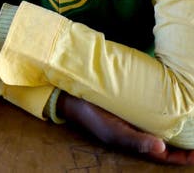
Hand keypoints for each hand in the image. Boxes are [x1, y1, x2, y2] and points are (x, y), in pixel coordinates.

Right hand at [58, 94, 193, 164]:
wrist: (73, 96)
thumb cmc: (93, 116)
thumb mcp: (113, 131)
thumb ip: (136, 141)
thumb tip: (162, 149)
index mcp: (136, 143)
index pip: (165, 155)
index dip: (182, 157)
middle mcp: (138, 133)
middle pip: (166, 143)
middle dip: (183, 145)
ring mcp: (134, 121)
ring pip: (160, 129)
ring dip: (175, 129)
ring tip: (190, 122)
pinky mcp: (130, 106)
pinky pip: (151, 113)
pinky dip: (163, 113)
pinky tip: (171, 105)